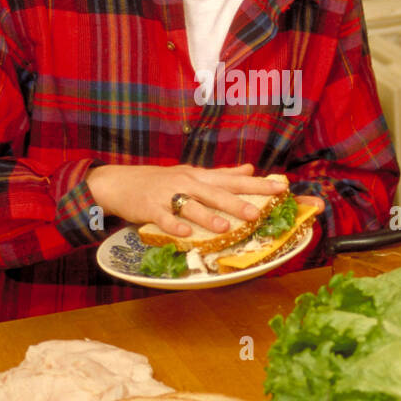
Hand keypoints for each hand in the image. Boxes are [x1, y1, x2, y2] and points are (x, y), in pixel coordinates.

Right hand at [86, 162, 291, 238]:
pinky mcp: (150, 208)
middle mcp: (188, 183)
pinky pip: (164, 218)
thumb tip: (250, 167)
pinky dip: (174, 226)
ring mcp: (168, 195)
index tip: (281, 187)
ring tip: (226, 227)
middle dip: (238, 202)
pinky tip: (184, 233)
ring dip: (208, 217)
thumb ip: (222, 174)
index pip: (234, 180)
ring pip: (192, 206)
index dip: (257, 184)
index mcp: (200, 177)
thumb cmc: (160, 180)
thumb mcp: (191, 173)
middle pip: (216, 193)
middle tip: (258, 212)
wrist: (119, 182)